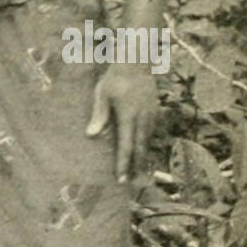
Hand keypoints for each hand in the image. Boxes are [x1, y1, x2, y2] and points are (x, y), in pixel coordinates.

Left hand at [86, 62, 158, 182]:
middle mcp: (143, 119)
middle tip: (130, 183)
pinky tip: (142, 151)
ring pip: (147, 142)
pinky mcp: (155, 112)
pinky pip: (151, 133)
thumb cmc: (115, 77)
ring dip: (142, 157)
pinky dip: (146, 145)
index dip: (124, 164)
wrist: (137, 62)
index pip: (126, 146)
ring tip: (137, 172)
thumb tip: (91, 135)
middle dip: (136, 167)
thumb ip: (99, 115)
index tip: (121, 179)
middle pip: (140, 149)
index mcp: (129, 116)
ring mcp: (151, 116)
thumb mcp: (102, 93)